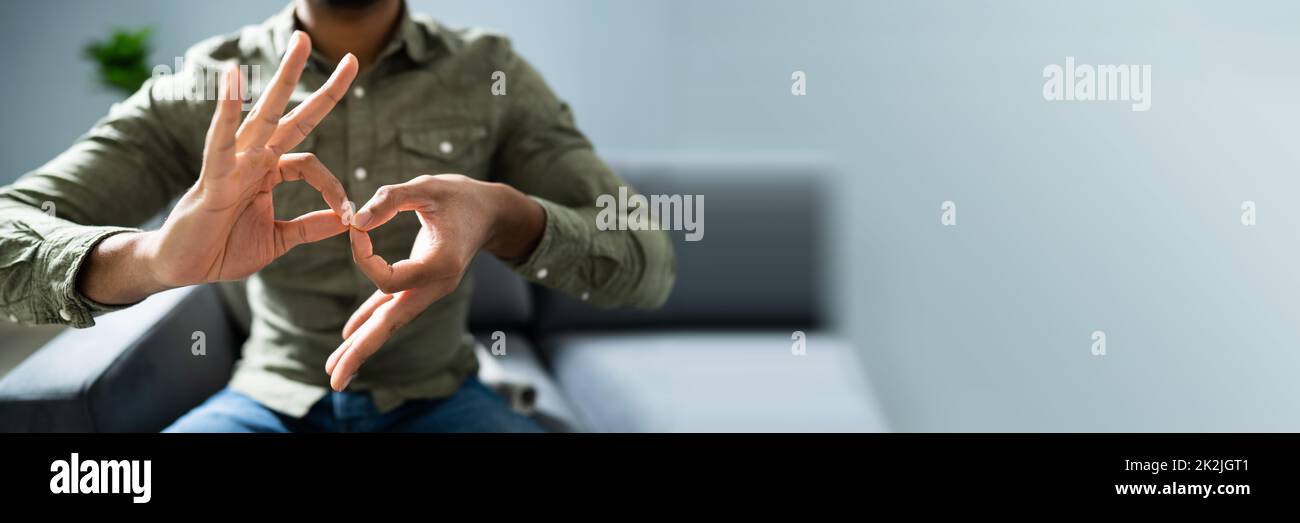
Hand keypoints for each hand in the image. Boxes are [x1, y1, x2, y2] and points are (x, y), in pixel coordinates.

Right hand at [82, 32, 357, 304]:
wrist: (182, 268)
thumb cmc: (222, 249)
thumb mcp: (278, 240)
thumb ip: (310, 228)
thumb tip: (345, 221)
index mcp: (267, 172)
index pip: (310, 163)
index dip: (334, 187)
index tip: (347, 214)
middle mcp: (252, 159)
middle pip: (291, 115)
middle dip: (319, 87)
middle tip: (350, 58)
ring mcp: (232, 164)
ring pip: (262, 114)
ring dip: (283, 78)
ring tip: (301, 42)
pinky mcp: (213, 178)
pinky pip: (220, 139)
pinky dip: (226, 109)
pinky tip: (234, 76)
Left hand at [324, 174, 543, 389]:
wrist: (491, 212)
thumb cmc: (461, 196)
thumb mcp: (428, 188)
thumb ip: (391, 199)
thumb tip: (355, 221)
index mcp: (439, 266)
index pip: (388, 279)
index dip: (363, 255)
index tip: (356, 225)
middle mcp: (434, 286)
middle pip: (391, 326)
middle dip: (361, 353)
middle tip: (334, 382)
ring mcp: (428, 290)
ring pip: (389, 324)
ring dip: (362, 347)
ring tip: (335, 372)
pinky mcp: (421, 285)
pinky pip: (391, 308)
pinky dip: (370, 322)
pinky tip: (349, 338)